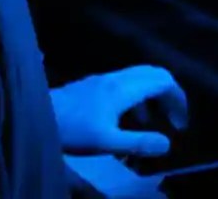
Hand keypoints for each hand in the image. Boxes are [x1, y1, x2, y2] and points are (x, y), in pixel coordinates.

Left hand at [51, 65, 187, 156]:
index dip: (179, 100)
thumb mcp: (107, 142)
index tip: (181, 124)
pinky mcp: (94, 84)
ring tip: (153, 123)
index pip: (164, 82)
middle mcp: (117, 78)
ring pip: (140, 77)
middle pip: (154, 74)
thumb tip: (167, 143)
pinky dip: (138, 97)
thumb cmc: (72, 129)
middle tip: (173, 120)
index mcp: (124, 88)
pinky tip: (128, 118)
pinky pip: (127, 83)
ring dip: (153, 96)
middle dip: (169, 95)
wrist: (37, 115)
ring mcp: (104, 79)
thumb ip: (138, 142)